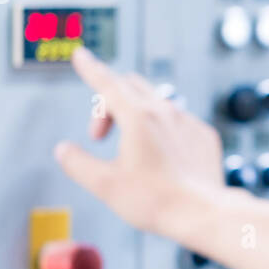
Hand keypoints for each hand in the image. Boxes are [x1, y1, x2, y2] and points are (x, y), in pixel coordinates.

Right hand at [53, 47, 228, 238]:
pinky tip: (163, 159)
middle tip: (99, 136)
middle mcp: (166, 112)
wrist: (203, 214)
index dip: (91, 69)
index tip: (82, 55)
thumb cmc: (155, 201)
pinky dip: (163, 129)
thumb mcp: (104, 185)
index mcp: (138, 117)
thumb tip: (64, 150)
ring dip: (135, 114)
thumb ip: (77, 163)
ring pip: (157, 101)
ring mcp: (188, 122)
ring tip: (130, 148)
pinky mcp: (205, 135)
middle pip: (129, 86)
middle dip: (107, 103)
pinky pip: (179, 120)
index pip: (107, 83)